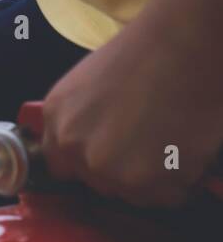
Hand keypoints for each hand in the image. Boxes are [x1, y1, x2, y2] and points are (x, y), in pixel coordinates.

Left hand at [41, 0, 222, 206]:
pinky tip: (186, 149)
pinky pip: (165, 196)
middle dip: (123, 171)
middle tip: (152, 147)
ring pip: (131, 193)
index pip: (60, 162)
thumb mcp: (90, 85)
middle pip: (97, 182)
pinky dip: (180, 181)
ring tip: (172, 143)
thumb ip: (83, 119)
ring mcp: (104, 167)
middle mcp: (72, 145)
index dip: (89, 162)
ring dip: (153, 178)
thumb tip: (96, 144)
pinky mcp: (142, 181)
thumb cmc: (146, 54)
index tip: (112, 158)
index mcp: (55, 117)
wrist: (184, 45)